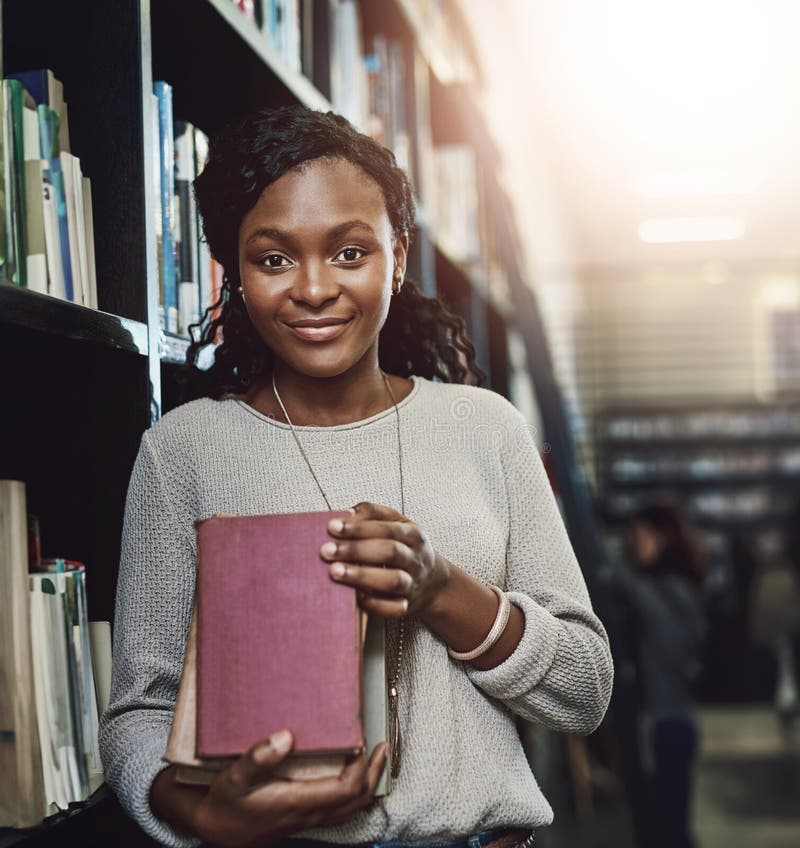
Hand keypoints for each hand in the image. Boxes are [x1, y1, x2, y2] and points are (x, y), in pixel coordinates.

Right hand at [187, 730, 387, 846]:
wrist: (218, 830)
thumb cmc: (227, 802)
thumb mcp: (235, 775)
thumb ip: (259, 756)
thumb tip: (286, 736)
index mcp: (296, 802)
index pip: (344, 790)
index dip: (361, 768)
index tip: (365, 744)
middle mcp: (308, 814)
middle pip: (355, 800)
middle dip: (373, 774)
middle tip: (381, 747)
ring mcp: (308, 820)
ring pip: (351, 809)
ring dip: (368, 784)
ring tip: (376, 760)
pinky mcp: (305, 820)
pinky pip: (341, 812)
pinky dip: (355, 796)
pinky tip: (355, 780)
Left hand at [320, 501, 451, 617]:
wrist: (433, 582)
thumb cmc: (405, 547)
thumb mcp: (397, 523)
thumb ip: (373, 514)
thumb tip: (346, 514)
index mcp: (413, 534)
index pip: (387, 528)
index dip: (359, 527)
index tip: (332, 527)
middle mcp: (415, 558)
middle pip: (389, 552)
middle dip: (356, 550)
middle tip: (326, 551)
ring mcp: (412, 583)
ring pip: (392, 580)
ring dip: (362, 576)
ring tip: (335, 572)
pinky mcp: (407, 605)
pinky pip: (393, 608)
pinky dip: (375, 604)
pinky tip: (355, 597)